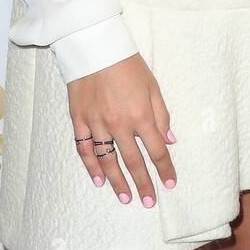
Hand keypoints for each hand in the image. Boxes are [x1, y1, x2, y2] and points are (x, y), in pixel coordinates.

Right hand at [68, 54, 176, 204]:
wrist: (95, 47)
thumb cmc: (128, 64)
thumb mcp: (153, 86)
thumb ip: (161, 115)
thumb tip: (170, 140)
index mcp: (141, 115)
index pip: (157, 150)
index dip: (164, 169)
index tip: (169, 184)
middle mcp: (119, 124)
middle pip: (133, 161)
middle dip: (143, 183)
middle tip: (149, 202)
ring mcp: (97, 124)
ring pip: (108, 160)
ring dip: (118, 181)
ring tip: (125, 197)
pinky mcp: (79, 120)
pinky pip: (85, 149)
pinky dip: (91, 166)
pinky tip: (98, 180)